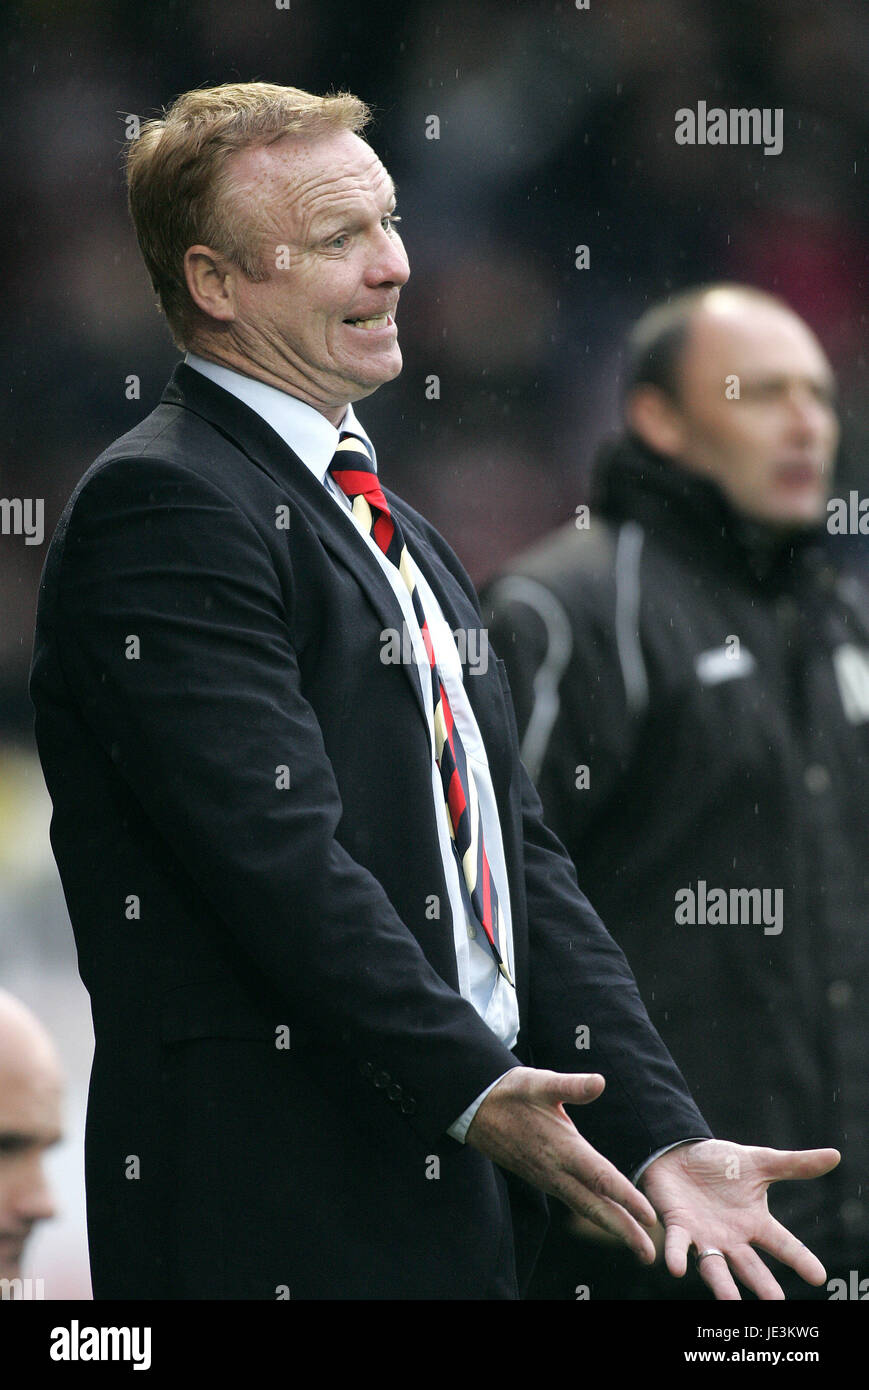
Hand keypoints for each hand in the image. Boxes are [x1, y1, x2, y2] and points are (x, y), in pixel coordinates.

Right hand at [465, 1068, 657, 1264]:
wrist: (475, 1108)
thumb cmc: (510, 1092)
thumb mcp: (539, 1082)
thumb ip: (571, 1086)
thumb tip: (599, 1082)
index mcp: (561, 1147)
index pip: (600, 1177)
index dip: (626, 1197)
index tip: (650, 1216)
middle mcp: (556, 1170)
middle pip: (595, 1206)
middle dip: (624, 1230)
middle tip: (650, 1254)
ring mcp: (548, 1178)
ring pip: (585, 1207)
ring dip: (612, 1227)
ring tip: (637, 1244)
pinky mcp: (543, 1178)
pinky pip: (574, 1201)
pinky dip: (594, 1214)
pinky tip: (606, 1218)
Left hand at [640, 1139, 840, 1299]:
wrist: (679, 1153)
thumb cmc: (720, 1164)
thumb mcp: (758, 1161)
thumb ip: (794, 1164)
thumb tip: (835, 1156)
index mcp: (754, 1223)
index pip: (783, 1243)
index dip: (800, 1259)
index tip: (819, 1276)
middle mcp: (731, 1237)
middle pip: (749, 1266)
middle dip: (762, 1284)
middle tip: (774, 1302)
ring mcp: (704, 1236)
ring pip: (714, 1266)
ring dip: (721, 1284)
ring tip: (729, 1301)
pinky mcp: (677, 1225)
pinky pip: (677, 1244)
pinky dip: (676, 1255)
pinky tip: (676, 1269)